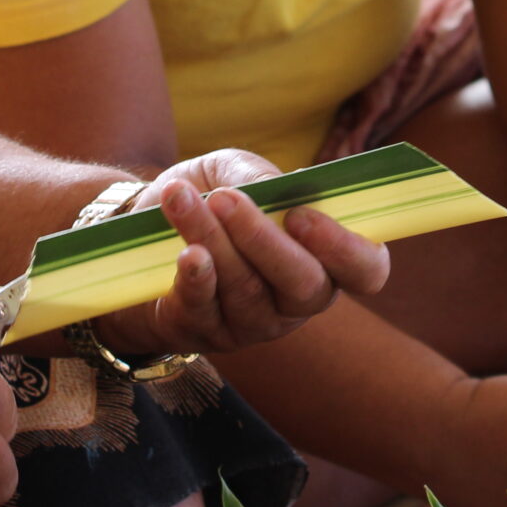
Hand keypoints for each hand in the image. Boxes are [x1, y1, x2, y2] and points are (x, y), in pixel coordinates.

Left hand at [94, 150, 391, 359]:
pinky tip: (184, 252)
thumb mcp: (233, 172)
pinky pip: (206, 310)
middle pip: (305, 286)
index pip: (366, 270)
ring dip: (213, 240)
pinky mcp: (206, 334)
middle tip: (226, 198)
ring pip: (247, 290)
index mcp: (325, 257)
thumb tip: (265, 188)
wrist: (140, 232)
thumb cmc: (209, 199)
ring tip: (180, 198)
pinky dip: (196, 278)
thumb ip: (256, 173)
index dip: (345, 249)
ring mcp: (253, 324)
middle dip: (265, 240)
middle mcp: (298, 300)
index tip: (302, 216)